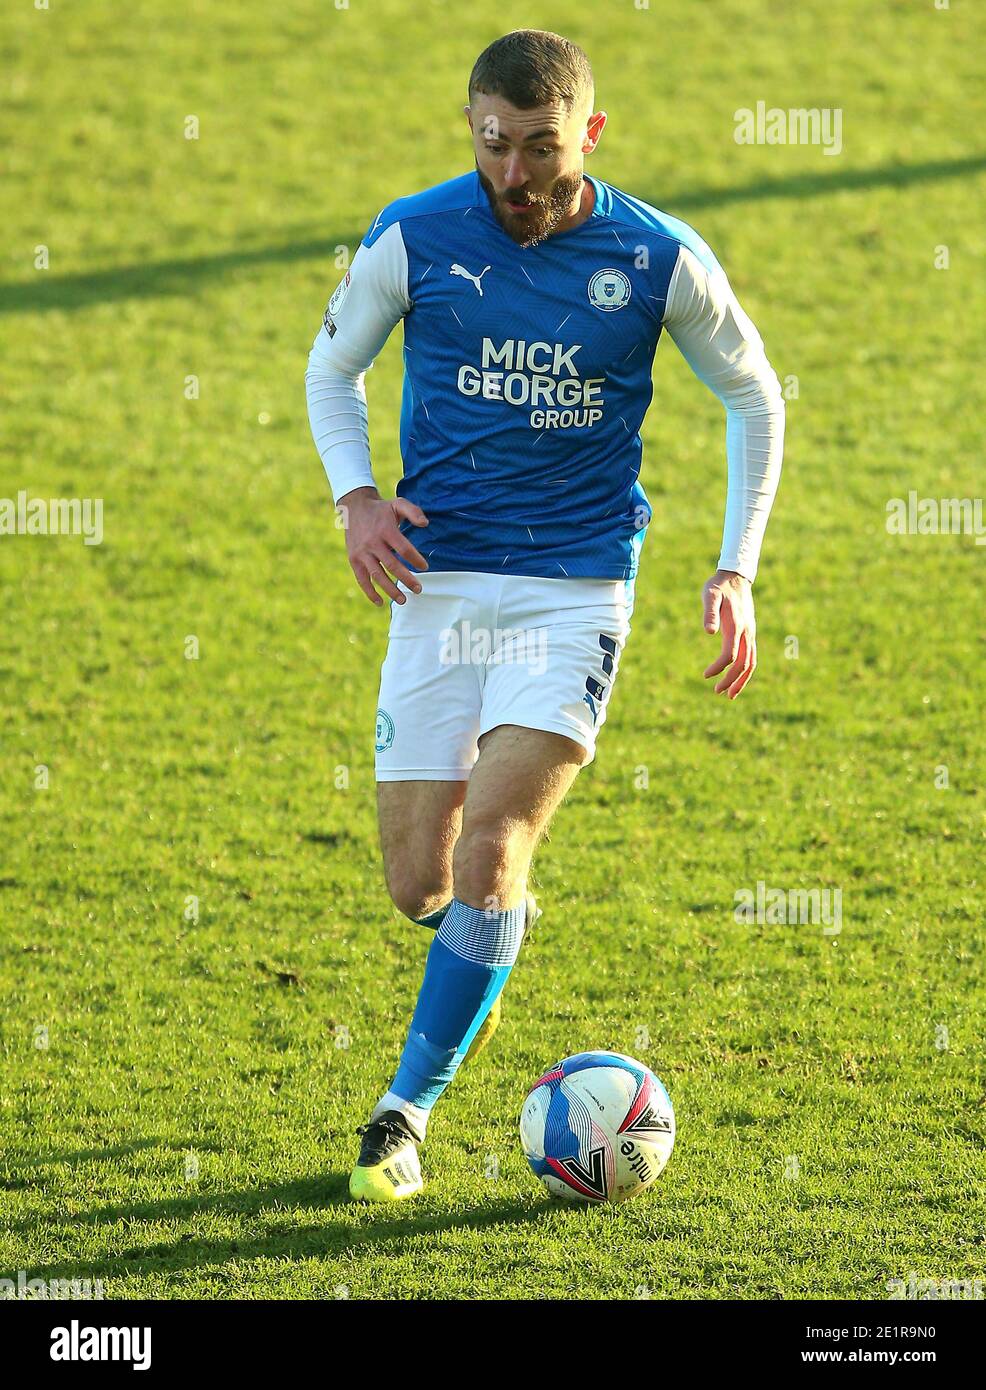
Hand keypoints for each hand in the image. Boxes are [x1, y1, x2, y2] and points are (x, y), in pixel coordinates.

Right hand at [338, 487, 428, 605]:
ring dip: (390, 590)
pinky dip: (370, 592)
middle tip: (418, 589)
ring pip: (377, 575)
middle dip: (407, 579)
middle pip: (392, 565)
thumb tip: (426, 524)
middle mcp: (373, 543)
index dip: (416, 559)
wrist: (354, 508)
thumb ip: (413, 512)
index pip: (404, 548)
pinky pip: (362, 579)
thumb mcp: (398, 503)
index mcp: (385, 530)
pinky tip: (380, 602)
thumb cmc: (381, 509)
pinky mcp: (353, 559)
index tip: (425, 567)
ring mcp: (362, 553)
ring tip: (403, 600)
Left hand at [702, 569, 756, 697]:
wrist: (735, 577)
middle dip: (731, 681)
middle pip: (744, 664)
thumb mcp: (709, 595)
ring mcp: (751, 633)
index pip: (730, 655)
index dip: (719, 668)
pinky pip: (752, 656)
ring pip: (751, 663)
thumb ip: (709, 612)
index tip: (705, 675)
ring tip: (729, 694)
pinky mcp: (750, 633)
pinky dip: (745, 671)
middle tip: (717, 692)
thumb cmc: (718, 587)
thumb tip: (708, 631)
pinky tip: (735, 677)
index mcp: (736, 625)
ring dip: (741, 680)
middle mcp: (747, 632)